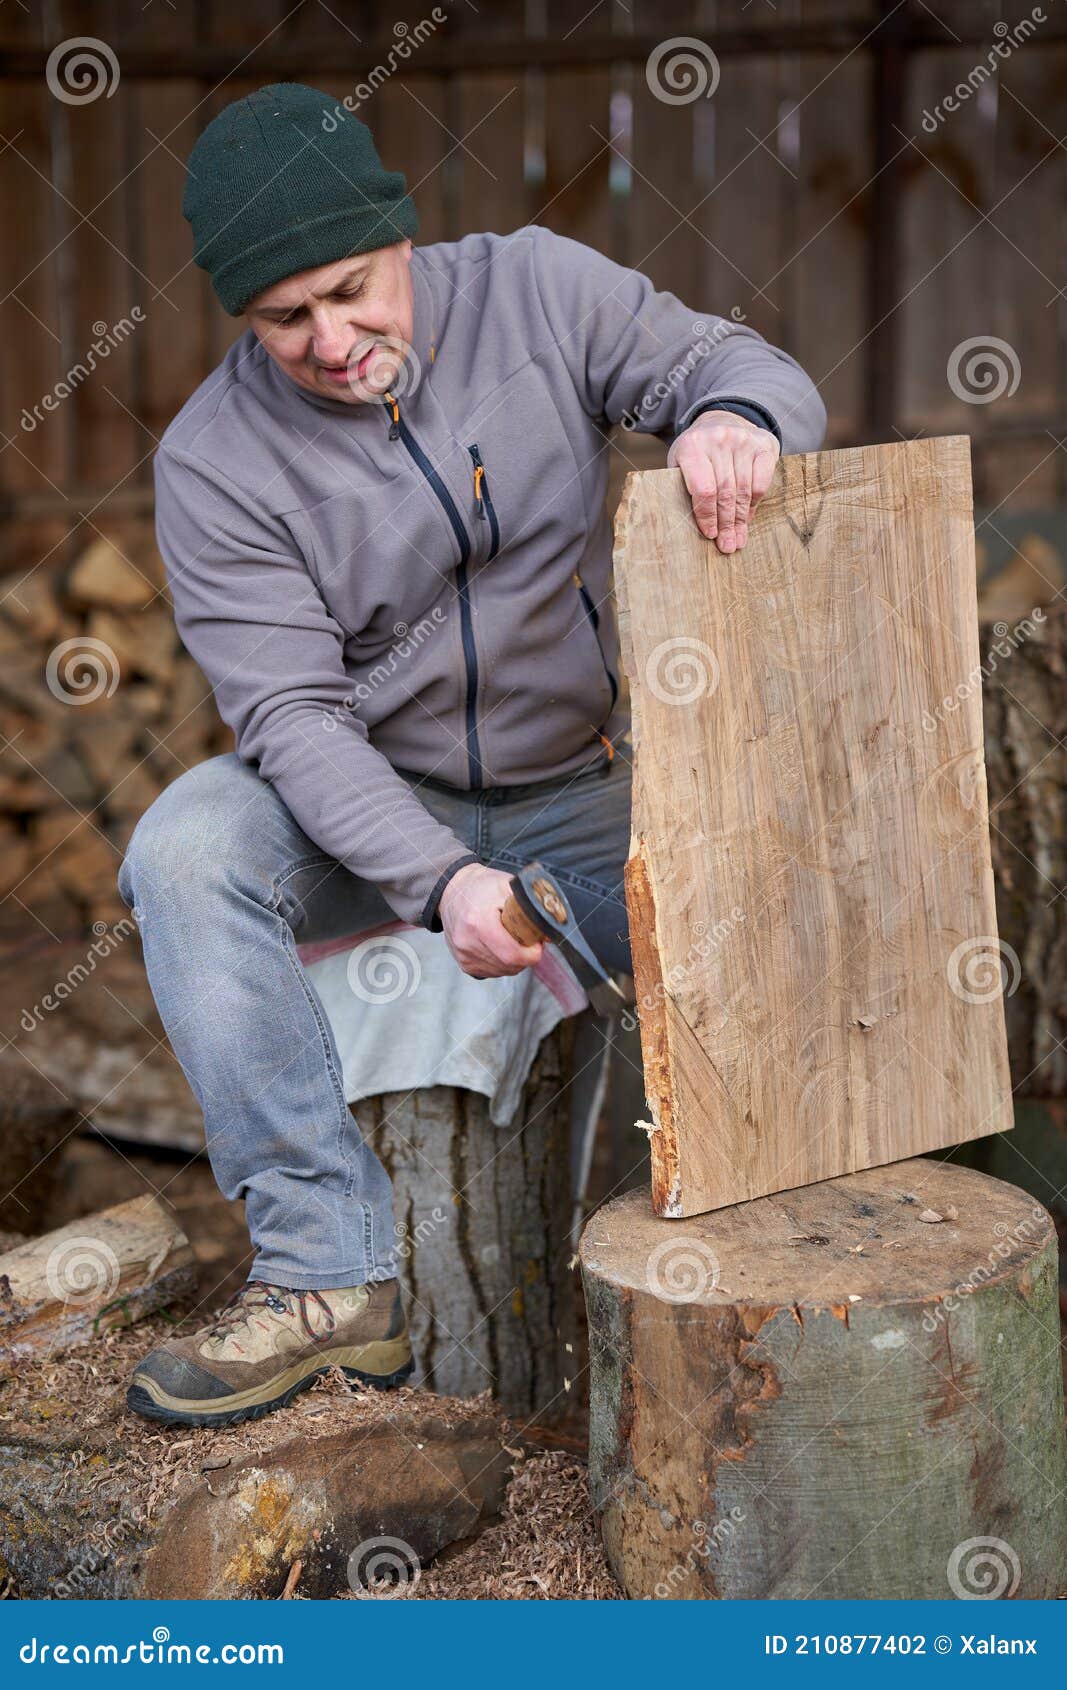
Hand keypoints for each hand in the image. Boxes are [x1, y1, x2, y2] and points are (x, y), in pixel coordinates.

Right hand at [439, 862, 544, 979]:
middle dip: (526, 956)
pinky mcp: (464, 964)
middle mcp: (468, 942)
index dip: (532, 953)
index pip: (512, 954)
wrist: (452, 891)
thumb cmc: (481, 886)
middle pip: (510, 965)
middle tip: (527, 939)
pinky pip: (492, 972)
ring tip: (512, 939)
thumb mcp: (509, 887)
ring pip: (503, 971)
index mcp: (478, 922)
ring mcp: (464, 956)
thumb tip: (550, 933)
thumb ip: (532, 908)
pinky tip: (500, 946)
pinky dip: (502, 963)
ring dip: (515, 961)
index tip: (537, 943)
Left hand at [667, 409, 779, 554]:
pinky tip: (748, 516)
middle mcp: (718, 439)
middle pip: (725, 492)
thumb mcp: (681, 466)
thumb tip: (699, 530)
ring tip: (738, 538)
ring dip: (741, 519)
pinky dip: (755, 503)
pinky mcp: (763, 443)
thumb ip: (686, 490)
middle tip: (727, 546)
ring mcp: (742, 439)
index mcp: (691, 446)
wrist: (720, 422)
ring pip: (744, 490)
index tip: (710, 535)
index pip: (703, 489)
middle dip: (726, 524)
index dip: (707, 516)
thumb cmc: (697, 454)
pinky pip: (762, 481)